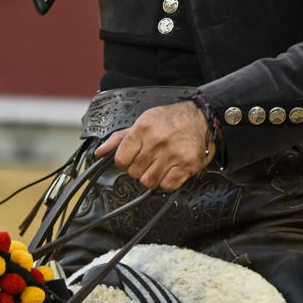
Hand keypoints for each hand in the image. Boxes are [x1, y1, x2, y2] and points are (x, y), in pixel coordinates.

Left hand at [96, 101, 212, 191]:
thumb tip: (99, 152)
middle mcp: (157, 141)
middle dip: (138, 169)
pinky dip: (167, 182)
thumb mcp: (143, 121)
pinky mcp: (187, 165)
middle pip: (134, 173)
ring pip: (149, 182)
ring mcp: (173, 154)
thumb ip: (120, 138)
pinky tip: (170, 171)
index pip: (121, 159)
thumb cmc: (171, 119)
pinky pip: (168, 186)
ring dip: (152, 177)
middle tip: (148, 161)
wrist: (202, 117)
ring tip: (158, 166)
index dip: (124, 162)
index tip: (130, 159)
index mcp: (143, 129)